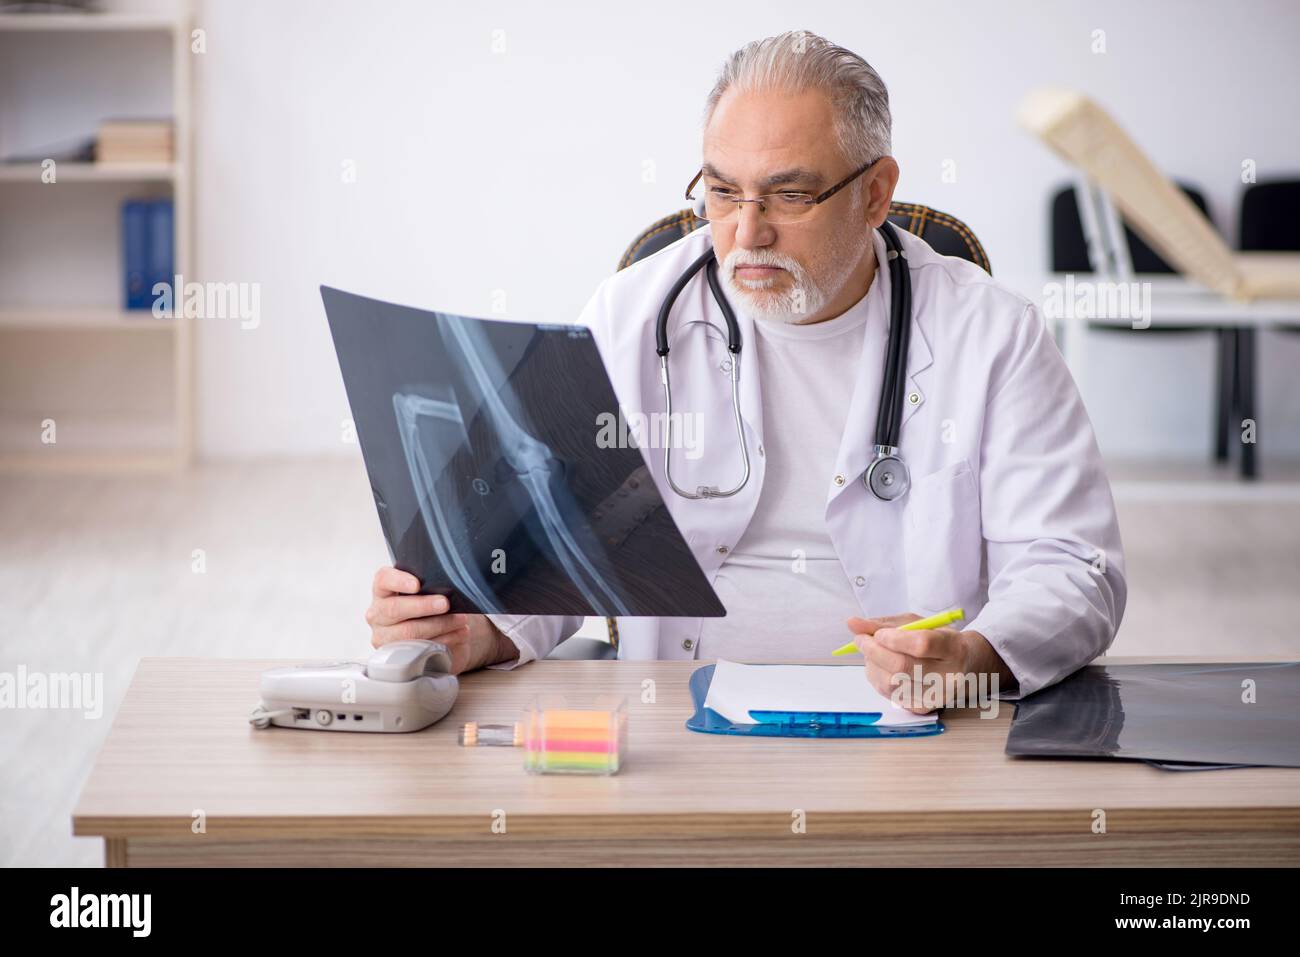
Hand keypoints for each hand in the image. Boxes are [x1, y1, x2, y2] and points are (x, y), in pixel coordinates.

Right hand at [366, 566, 517, 673]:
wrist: (436, 633)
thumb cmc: (430, 606)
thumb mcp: (429, 592)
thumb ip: (431, 585)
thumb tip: (450, 585)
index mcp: (383, 590)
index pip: (384, 580)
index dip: (399, 581)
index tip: (417, 584)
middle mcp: (378, 613)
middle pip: (394, 608)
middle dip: (423, 605)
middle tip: (445, 604)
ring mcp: (384, 636)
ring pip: (408, 632)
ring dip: (439, 625)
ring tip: (460, 620)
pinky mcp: (397, 656)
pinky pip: (419, 649)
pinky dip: (443, 640)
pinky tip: (458, 634)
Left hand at [846, 613, 1015, 713]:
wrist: (969, 666)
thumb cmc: (940, 641)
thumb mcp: (919, 624)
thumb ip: (885, 624)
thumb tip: (852, 624)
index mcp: (953, 648)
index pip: (921, 645)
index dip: (894, 638)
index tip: (879, 633)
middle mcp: (949, 677)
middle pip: (902, 668)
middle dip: (874, 651)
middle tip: (861, 639)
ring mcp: (938, 697)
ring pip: (892, 684)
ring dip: (872, 666)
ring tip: (871, 652)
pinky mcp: (925, 709)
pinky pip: (891, 695)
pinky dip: (878, 679)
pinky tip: (880, 668)